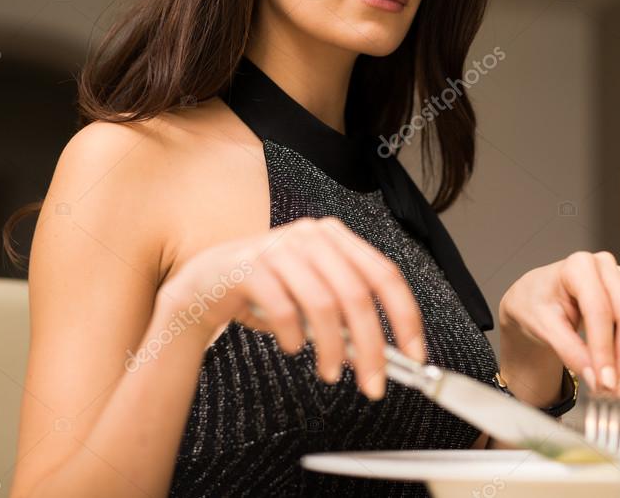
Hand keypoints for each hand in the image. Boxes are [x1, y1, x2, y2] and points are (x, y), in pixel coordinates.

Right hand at [160, 216, 426, 399]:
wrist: (204, 285)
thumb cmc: (266, 291)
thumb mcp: (313, 298)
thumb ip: (346, 317)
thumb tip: (380, 354)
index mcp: (335, 237)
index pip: (384, 274)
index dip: (405, 316)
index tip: (414, 354)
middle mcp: (310, 235)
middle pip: (357, 295)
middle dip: (372, 346)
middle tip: (374, 383)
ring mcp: (278, 247)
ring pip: (323, 304)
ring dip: (332, 349)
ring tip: (329, 372)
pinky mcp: (248, 266)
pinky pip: (283, 309)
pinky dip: (293, 337)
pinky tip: (292, 348)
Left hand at [499, 251, 619, 397]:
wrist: (534, 297)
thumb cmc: (534, 304)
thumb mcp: (542, 326)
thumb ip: (569, 351)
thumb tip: (597, 379)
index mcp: (577, 266)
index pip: (598, 310)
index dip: (604, 349)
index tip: (605, 381)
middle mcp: (603, 266)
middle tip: (615, 390)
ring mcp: (618, 278)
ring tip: (616, 387)